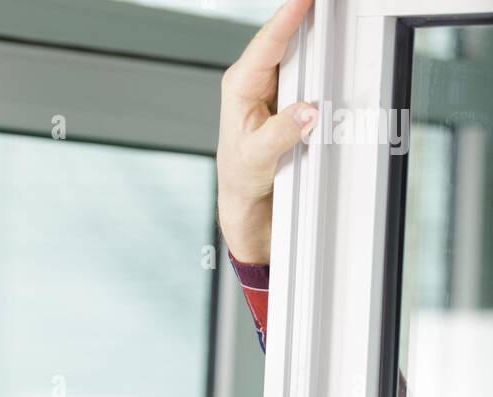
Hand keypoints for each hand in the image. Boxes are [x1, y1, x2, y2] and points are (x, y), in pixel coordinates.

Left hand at [216, 0, 318, 263]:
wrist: (246, 200)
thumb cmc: (241, 178)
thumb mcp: (257, 158)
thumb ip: (282, 133)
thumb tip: (308, 110)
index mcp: (240, 86)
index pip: (267, 43)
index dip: (287, 17)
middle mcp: (254, 81)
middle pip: (285, 39)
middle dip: (305, 20)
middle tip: (328, 8)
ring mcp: (272, 88)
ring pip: (299, 55)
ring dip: (316, 44)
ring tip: (333, 28)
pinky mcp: (287, 98)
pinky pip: (308, 74)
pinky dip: (321, 68)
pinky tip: (331, 62)